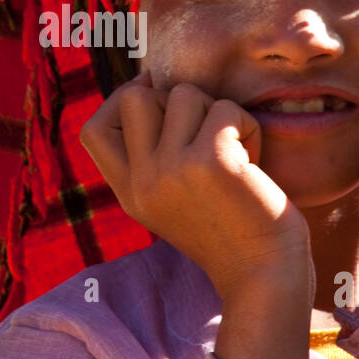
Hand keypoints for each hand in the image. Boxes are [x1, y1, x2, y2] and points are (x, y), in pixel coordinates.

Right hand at [79, 71, 309, 299]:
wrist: (265, 274)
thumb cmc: (230, 229)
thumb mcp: (171, 198)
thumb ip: (150, 156)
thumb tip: (147, 84)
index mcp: (129, 193)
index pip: (92, 131)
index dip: (118, 101)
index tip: (154, 94)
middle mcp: (142, 181)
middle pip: (135, 98)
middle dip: (175, 100)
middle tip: (206, 132)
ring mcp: (172, 170)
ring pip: (184, 94)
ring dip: (217, 113)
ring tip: (235, 151)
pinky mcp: (211, 161)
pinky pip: (224, 109)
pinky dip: (247, 126)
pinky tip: (254, 162)